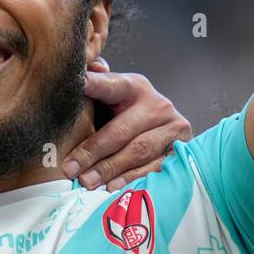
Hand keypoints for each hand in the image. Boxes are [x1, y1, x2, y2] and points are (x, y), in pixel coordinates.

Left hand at [62, 60, 192, 190]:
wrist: (161, 130)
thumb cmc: (124, 115)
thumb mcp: (111, 99)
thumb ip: (97, 84)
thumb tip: (89, 66)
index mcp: (135, 87)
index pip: (111, 85)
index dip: (95, 84)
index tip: (78, 83)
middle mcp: (157, 105)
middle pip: (122, 130)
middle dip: (94, 151)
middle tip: (72, 168)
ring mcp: (173, 127)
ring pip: (138, 151)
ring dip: (110, 169)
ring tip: (87, 181)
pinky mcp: (181, 150)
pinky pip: (154, 167)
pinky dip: (132, 178)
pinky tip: (113, 187)